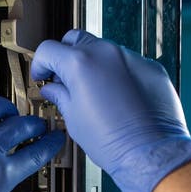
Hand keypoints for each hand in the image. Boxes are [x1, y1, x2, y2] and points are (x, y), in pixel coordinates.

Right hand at [31, 30, 190, 191]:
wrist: (148, 152)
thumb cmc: (112, 141)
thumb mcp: (74, 118)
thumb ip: (60, 96)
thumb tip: (53, 90)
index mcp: (80, 64)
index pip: (49, 49)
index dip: (40, 64)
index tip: (43, 75)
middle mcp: (106, 53)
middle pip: (75, 40)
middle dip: (65, 56)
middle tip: (64, 78)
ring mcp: (130, 58)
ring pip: (104, 50)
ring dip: (93, 64)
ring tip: (93, 91)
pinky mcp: (150, 68)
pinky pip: (127, 63)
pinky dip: (118, 73)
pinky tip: (117, 96)